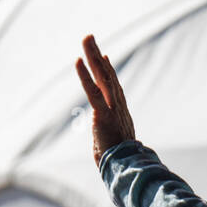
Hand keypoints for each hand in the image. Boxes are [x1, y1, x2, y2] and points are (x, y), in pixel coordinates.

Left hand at [75, 34, 136, 167]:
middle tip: (90, 37)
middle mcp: (117, 106)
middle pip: (107, 75)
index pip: (114, 87)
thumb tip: (103, 144)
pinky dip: (85, 75)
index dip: (108, 71)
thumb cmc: (121, 162)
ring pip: (102, 77)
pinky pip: (92, 91)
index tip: (103, 57)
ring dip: (93, 56)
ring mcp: (112, 109)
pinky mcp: (103, 115)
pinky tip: (78, 60)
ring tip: (86, 39)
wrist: (128, 169)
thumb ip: (108, 139)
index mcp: (120, 113)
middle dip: (97, 56)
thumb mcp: (114, 146)